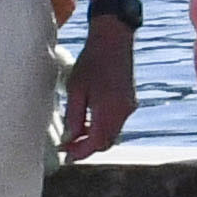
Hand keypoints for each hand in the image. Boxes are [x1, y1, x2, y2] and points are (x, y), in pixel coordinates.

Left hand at [62, 17, 138, 159]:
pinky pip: (117, 123)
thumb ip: (74, 117)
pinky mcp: (130, 101)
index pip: (96, 143)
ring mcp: (129, 107)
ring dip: (94, 138)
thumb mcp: (76, 89)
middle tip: (67, 147)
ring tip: (75, 135)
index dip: (80, 152)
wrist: (114, 40)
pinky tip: (89, 122)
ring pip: (112, 134)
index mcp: (109, 110)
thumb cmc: (92, 61)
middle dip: (87, 148)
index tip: (65, 155)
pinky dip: (102, 128)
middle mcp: (123, 112)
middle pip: (106, 142)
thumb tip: (69, 139)